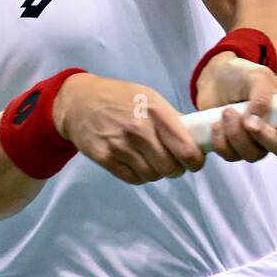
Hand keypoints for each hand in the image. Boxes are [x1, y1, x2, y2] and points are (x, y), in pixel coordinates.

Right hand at [54, 73, 205, 184]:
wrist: (79, 101)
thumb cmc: (120, 98)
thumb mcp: (150, 98)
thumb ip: (173, 118)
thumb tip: (196, 136)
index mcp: (156, 112)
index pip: (186, 150)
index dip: (195, 161)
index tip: (194, 160)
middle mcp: (140, 130)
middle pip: (171, 168)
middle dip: (176, 168)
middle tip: (173, 162)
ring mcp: (121, 145)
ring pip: (153, 176)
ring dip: (157, 172)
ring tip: (153, 160)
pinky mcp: (105, 158)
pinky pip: (134, 179)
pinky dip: (140, 175)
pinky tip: (137, 163)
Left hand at [194, 52, 276, 162]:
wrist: (215, 77)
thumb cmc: (243, 75)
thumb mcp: (258, 76)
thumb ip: (262, 97)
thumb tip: (255, 125)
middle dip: (265, 139)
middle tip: (249, 122)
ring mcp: (256, 142)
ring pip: (254, 156)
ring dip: (237, 136)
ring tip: (226, 112)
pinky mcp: (234, 146)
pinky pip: (231, 156)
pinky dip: (221, 142)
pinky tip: (217, 124)